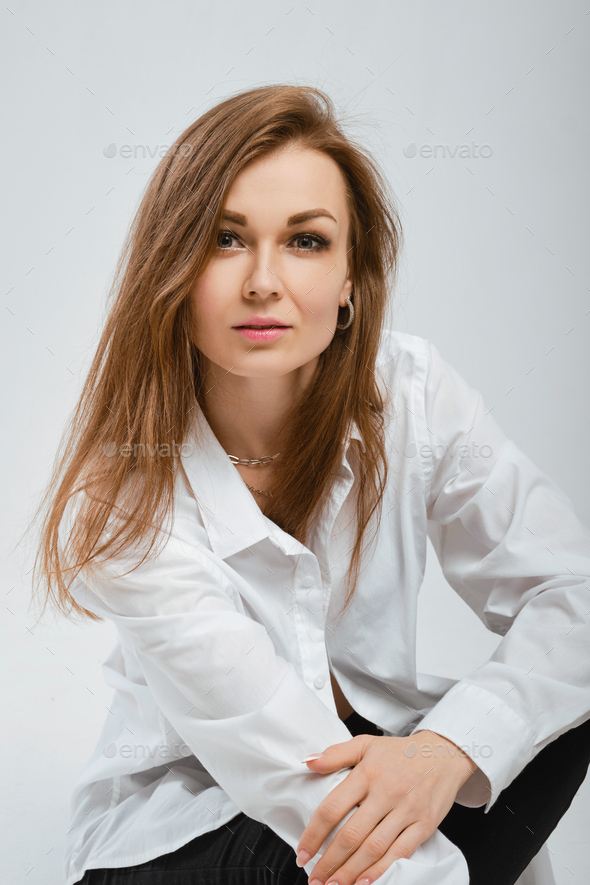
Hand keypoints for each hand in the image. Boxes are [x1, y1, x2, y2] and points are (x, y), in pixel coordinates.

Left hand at [296, 729, 477, 884]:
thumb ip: (335, 754)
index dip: (314, 834)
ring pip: (373, 848)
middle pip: (351, 835)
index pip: (333, 808)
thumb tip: (308, 762)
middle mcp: (385, 793)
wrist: (443, 753)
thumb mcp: (365, 744)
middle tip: (314, 879)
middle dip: (329, 862)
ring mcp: (406, 811)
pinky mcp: (424, 825)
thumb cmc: (399, 752)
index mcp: (367, 774)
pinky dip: (381, 870)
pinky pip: (400, 853)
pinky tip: (364, 882)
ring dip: (351, 872)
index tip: (302, 853)